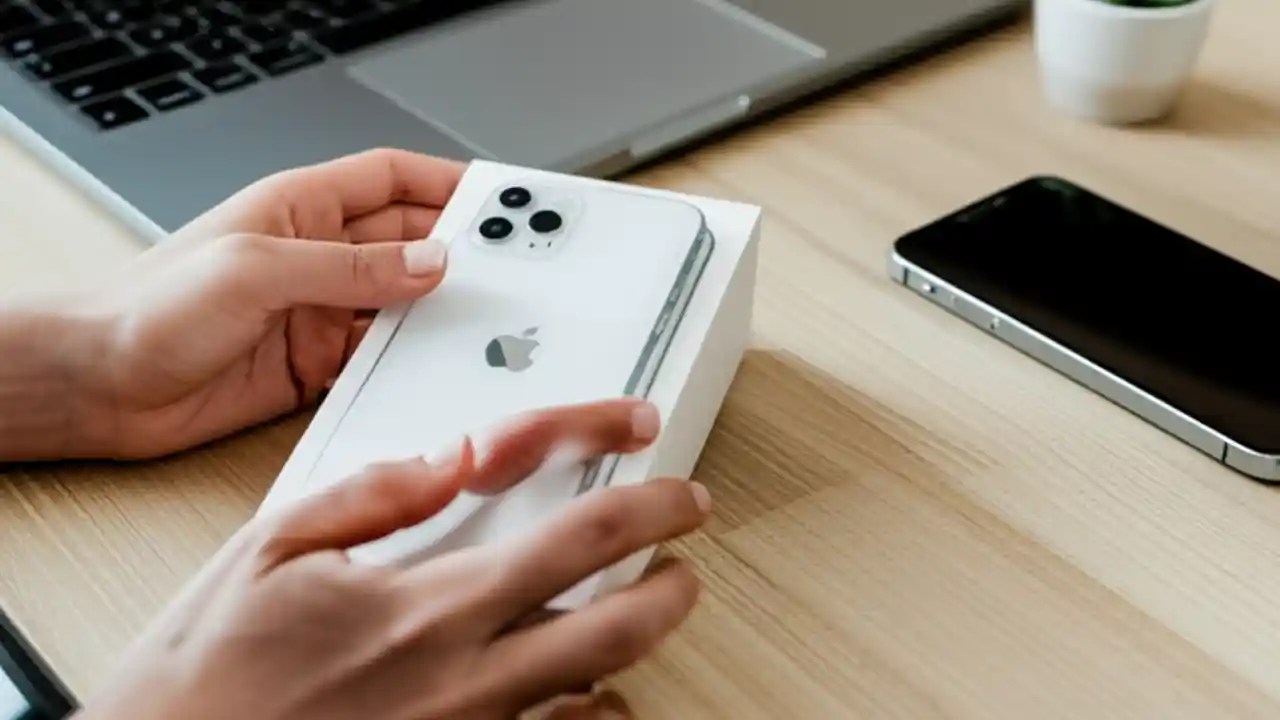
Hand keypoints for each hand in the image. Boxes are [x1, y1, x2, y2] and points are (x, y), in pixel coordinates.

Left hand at [62, 148, 464, 458]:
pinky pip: (378, 358)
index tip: (497, 199)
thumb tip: (427, 264)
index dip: (446, 184)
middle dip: (457, 250)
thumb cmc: (147, 307)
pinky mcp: (313, 365)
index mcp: (299, 208)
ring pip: (399, 303)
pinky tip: (430, 364)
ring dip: (437, 310)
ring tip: (480, 318)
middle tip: (508, 265)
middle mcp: (315, 257)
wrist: (98, 386)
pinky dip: (408, 361)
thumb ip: (350, 268)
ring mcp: (316, 312)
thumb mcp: (258, 270)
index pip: (390, 180)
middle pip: (407, 242)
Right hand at [76, 399, 710, 719]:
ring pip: (600, 699)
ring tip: (640, 623)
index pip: (579, 539)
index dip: (650, 505)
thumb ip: (370, 495)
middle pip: (621, 627)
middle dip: (673, 586)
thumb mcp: (268, 551)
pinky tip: (583, 700)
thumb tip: (446, 461)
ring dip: (635, 654)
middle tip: (685, 562)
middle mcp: (462, 679)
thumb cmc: (200, 677)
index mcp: (425, 605)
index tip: (675, 492)